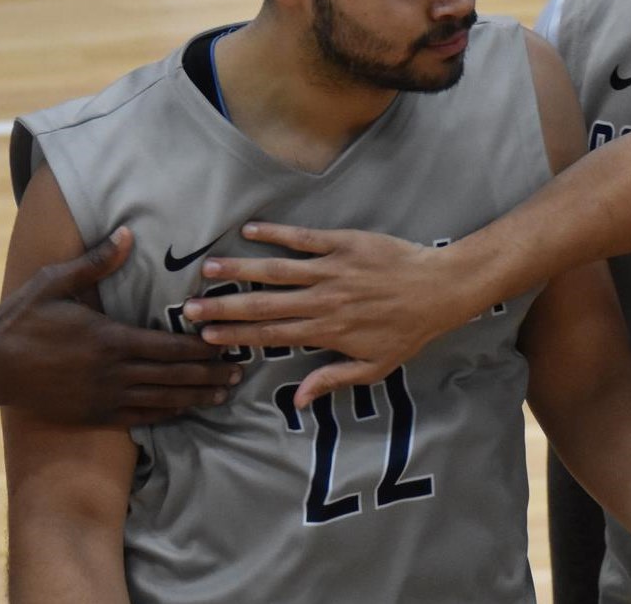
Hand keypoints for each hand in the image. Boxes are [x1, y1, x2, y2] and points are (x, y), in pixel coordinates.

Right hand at [0, 228, 241, 423]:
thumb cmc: (20, 319)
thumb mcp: (55, 281)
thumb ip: (97, 261)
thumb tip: (127, 232)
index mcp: (111, 338)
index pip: (171, 346)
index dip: (205, 348)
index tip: (229, 345)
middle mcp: (114, 372)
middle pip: (176, 375)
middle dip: (212, 373)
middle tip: (241, 372)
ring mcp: (104, 398)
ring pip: (164, 400)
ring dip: (197, 396)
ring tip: (224, 393)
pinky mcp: (93, 416)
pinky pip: (141, 417)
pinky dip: (168, 413)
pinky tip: (185, 409)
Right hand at [182, 223, 475, 404]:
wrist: (440, 289)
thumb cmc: (408, 331)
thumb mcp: (375, 367)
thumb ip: (332, 379)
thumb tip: (296, 400)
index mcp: (327, 332)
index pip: (272, 334)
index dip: (237, 335)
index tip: (207, 336)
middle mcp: (324, 301)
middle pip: (264, 305)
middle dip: (224, 308)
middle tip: (190, 308)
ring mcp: (332, 270)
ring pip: (277, 271)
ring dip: (240, 270)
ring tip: (208, 269)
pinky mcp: (345, 244)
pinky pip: (304, 238)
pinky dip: (277, 234)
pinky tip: (250, 230)